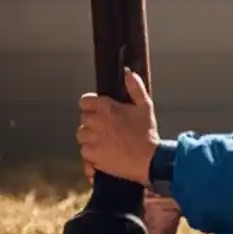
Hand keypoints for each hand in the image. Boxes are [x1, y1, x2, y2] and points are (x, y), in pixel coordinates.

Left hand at [77, 68, 158, 187]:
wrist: (150, 160)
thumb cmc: (147, 133)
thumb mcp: (145, 106)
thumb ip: (135, 88)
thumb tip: (128, 73)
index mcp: (106, 107)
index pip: (84, 101)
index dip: (91, 106)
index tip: (99, 112)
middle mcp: (95, 122)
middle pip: (83, 120)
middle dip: (92, 123)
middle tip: (107, 129)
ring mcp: (92, 140)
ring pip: (82, 137)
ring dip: (91, 139)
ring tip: (106, 143)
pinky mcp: (92, 157)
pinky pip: (85, 153)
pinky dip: (92, 155)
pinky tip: (104, 155)